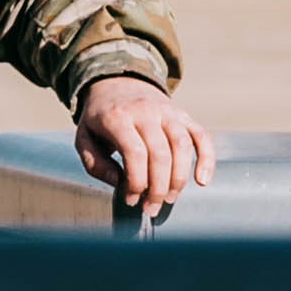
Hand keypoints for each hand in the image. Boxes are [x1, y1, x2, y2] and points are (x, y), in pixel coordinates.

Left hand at [77, 75, 213, 217]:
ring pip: (182, 146)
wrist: (117, 82)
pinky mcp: (183, 114)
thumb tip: (120, 184)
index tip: (131, 199)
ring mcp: (168, 111)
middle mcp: (146, 111)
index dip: (136, 182)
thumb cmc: (100, 118)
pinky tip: (202, 181)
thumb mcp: (84, 138)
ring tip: (169, 198)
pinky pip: (201, 136)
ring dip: (178, 179)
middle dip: (157, 188)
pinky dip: (207, 159)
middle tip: (150, 208)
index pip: (135, 153)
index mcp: (118, 117)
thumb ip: (96, 164)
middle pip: (160, 154)